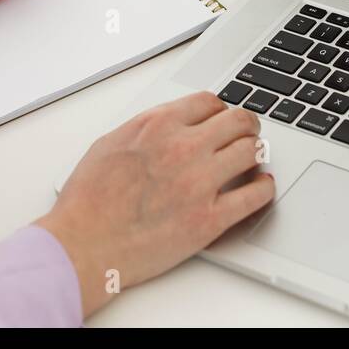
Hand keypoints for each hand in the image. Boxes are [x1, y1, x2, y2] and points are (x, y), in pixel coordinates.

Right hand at [37, 91, 274, 316]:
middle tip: (248, 133)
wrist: (83, 246)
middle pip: (238, 121)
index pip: (209, 101)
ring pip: (252, 152)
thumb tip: (169, 124)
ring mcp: (200, 182)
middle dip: (246, 125)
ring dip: (257, 152)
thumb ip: (145, 128)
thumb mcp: (110, 143)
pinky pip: (255, 196)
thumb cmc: (88, 201)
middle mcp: (183, 147)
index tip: (223, 117)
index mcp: (158, 125)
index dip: (220, 109)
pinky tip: (263, 186)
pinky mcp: (210, 219)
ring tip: (256, 158)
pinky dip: (265, 188)